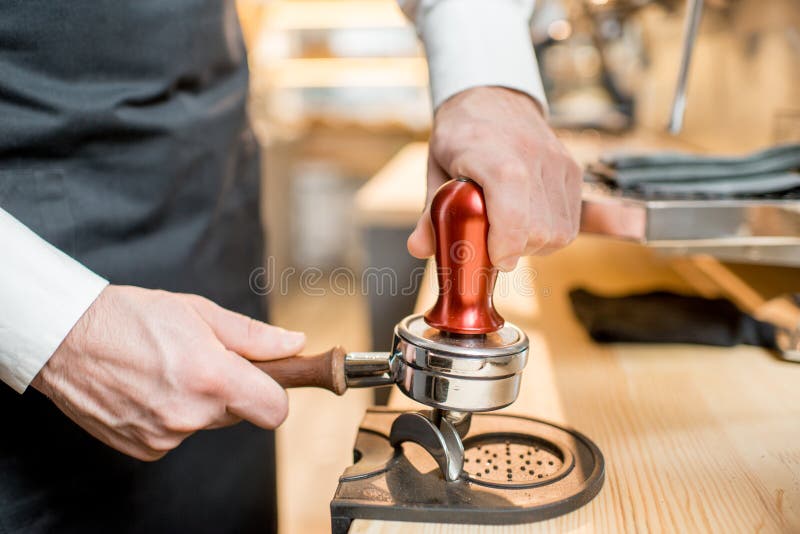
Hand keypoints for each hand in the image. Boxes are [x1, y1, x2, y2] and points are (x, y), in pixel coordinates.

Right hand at [31, 285, 304, 460]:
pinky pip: (177, 435)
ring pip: (207, 422)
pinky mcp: (144, 449)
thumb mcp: (199, 312)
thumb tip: (294, 344)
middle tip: (201, 358)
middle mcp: (190, 413)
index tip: (265, 378)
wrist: (64, 339)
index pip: (275, 410)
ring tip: (167, 368)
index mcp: (212, 377)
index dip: (275, 393)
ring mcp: (165, 436)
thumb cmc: (131, 317)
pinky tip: (148, 388)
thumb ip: (253, 336)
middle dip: (231, 388)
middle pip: (239, 413)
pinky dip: (171, 415)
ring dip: (198, 401)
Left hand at [408, 86, 581, 270]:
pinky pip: (569, 224)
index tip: (493, 258)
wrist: (494, 96)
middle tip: (492, 240)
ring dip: (533, 244)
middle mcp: (532, 157)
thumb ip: (431, 213)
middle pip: (537, 231)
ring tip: (509, 228)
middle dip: (514, 250)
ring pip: (558, 233)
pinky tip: (527, 222)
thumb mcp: (436, 169)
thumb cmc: (461, 135)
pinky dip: (549, 235)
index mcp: (492, 154)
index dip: (505, 244)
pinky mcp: (572, 171)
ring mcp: (557, 163)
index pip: (512, 210)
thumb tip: (419, 248)